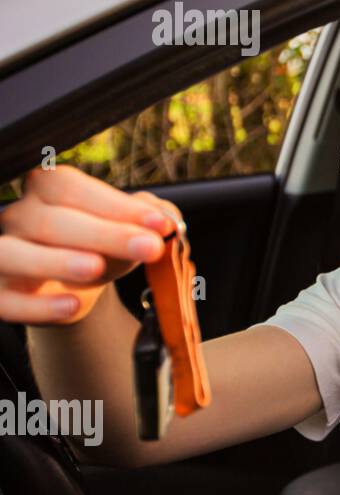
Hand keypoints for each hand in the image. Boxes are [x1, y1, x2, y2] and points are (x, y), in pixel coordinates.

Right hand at [0, 165, 181, 324]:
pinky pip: (6, 302)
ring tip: (97, 268)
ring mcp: (2, 254)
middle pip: (51, 221)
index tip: (160, 225)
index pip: (72, 188)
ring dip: (56, 261)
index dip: (117, 206)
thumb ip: (152, 214)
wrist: (72, 288)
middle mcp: (18, 217)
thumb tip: (167, 217)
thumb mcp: (130, 226)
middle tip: (149, 248)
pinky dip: (38, 306)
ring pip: (13, 254)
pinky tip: (71, 306)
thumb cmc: (101, 246)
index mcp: (47, 189)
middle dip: (105, 235)